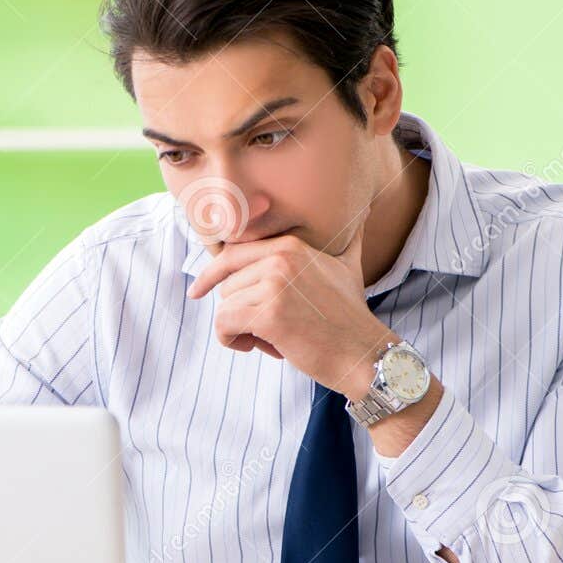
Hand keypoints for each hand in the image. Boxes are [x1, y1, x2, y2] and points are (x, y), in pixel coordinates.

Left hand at [186, 229, 397, 399]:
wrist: (363, 353)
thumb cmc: (351, 316)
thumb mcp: (347, 267)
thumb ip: (347, 239)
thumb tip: (365, 208)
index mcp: (290, 245)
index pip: (232, 254)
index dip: (211, 274)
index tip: (197, 290)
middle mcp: (280, 258)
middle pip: (228, 286)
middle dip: (241, 312)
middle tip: (271, 330)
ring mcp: (274, 285)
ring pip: (225, 307)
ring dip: (241, 331)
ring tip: (272, 340)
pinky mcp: (268, 314)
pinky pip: (224, 325)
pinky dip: (232, 341)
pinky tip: (257, 348)